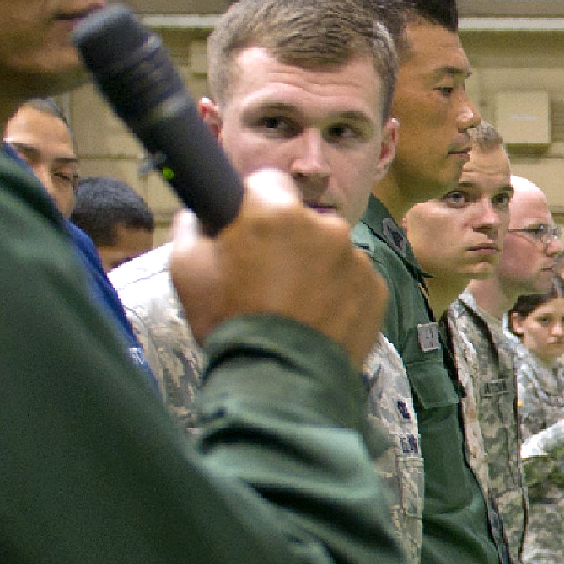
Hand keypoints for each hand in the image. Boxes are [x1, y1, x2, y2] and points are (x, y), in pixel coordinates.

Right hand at [169, 171, 386, 368]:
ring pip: (331, 251)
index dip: (255, 202)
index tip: (249, 227)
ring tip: (296, 307)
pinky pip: (353, 281)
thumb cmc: (230, 323)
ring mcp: (357, 259)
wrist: (281, 383)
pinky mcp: (376, 290)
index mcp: (277, 212)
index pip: (269, 180)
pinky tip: (319, 320)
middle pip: (303, 220)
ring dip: (316, 268)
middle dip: (287, 240)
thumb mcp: (187, 272)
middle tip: (268, 277)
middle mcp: (326, 227)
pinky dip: (339, 294)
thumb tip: (198, 214)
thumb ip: (191, 229)